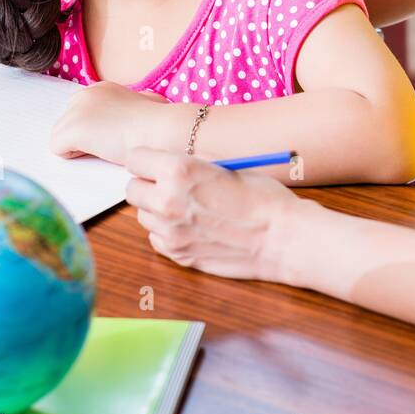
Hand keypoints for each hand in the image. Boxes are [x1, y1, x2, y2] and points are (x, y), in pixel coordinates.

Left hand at [50, 82, 171, 165]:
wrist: (161, 130)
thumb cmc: (159, 124)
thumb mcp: (145, 106)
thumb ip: (129, 108)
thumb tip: (135, 115)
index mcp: (101, 89)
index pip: (81, 113)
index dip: (95, 129)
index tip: (112, 135)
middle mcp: (84, 94)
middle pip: (67, 124)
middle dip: (83, 137)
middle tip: (110, 143)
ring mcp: (76, 111)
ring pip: (61, 137)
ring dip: (80, 148)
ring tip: (107, 148)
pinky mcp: (72, 130)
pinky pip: (58, 150)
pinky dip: (75, 157)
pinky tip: (99, 153)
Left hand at [124, 147, 307, 281]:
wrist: (282, 238)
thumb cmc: (262, 197)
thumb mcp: (223, 166)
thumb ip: (189, 164)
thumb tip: (166, 162)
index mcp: (178, 169)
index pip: (134, 158)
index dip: (147, 160)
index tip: (157, 163)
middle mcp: (167, 200)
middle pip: (132, 189)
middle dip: (147, 185)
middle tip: (170, 185)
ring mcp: (170, 231)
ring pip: (143, 216)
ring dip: (157, 210)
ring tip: (187, 208)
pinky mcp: (178, 255)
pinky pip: (156, 239)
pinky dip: (167, 233)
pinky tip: (193, 227)